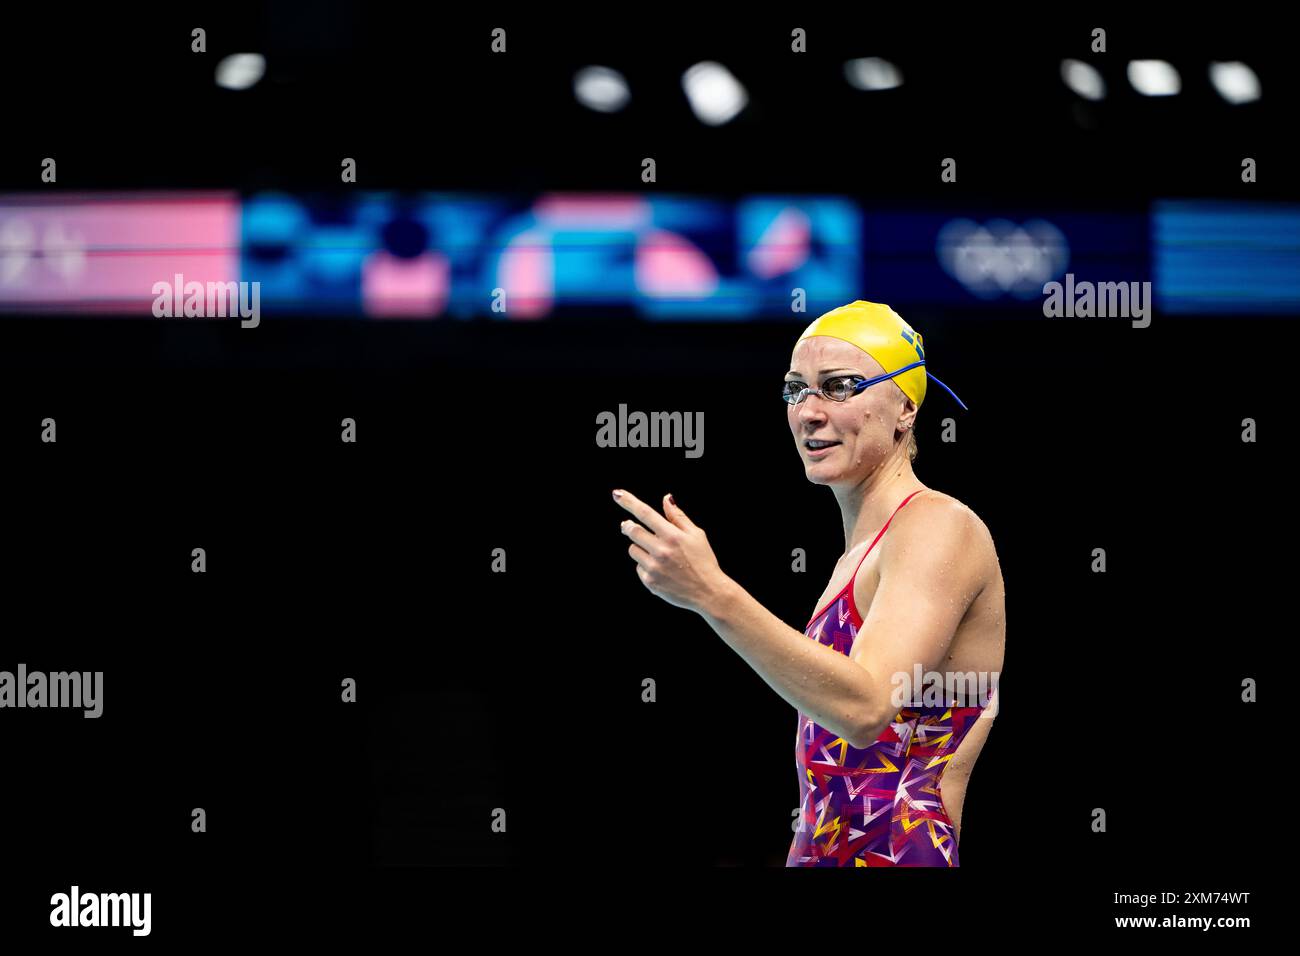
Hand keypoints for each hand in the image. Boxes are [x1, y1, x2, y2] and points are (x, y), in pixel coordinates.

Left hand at [613, 489, 726, 612]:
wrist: (707, 592)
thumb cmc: (703, 561)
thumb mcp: (696, 535)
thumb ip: (678, 516)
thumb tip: (666, 498)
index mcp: (673, 535)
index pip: (645, 513)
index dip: (629, 502)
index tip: (617, 494)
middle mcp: (661, 550)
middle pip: (632, 531)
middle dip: (628, 526)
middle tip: (628, 526)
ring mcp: (654, 567)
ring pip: (633, 549)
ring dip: (639, 547)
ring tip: (656, 554)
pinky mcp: (650, 581)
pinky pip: (638, 567)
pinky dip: (645, 565)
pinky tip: (661, 569)